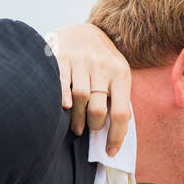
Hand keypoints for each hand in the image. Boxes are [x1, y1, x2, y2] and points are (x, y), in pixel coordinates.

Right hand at [47, 22, 131, 154]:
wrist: (83, 32)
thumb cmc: (102, 64)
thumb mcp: (117, 76)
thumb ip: (117, 101)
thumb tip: (114, 137)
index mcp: (121, 73)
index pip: (121, 113)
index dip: (115, 137)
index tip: (110, 152)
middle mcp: (102, 66)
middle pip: (98, 109)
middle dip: (94, 126)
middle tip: (89, 130)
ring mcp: (81, 61)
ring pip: (79, 100)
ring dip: (77, 120)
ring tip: (76, 127)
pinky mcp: (62, 57)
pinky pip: (61, 83)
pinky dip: (62, 98)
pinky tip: (63, 109)